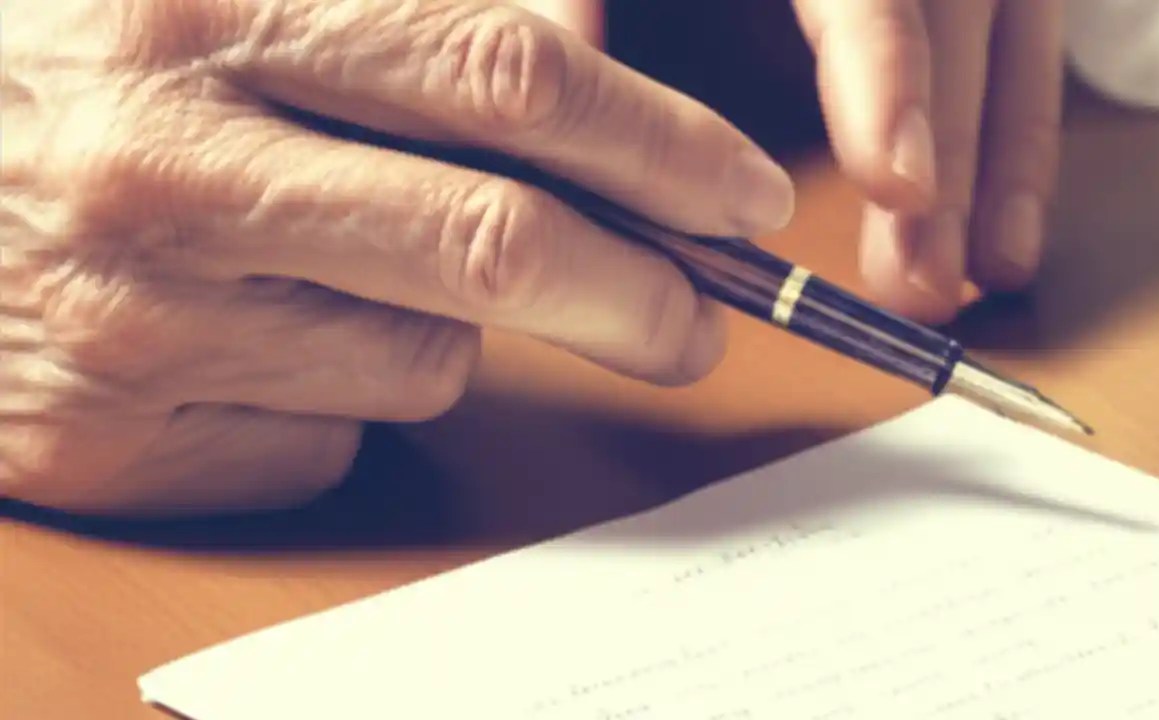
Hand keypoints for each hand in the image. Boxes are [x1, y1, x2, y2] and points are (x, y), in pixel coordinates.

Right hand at [0, 0, 793, 513]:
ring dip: (447, 331)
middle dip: (641, 292)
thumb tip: (591, 65)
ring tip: (354, 274)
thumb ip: (410, 15)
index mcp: (210, 16)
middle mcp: (171, 172)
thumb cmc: (84, 71)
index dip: (655, 141)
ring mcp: (139, 324)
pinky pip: (328, 439)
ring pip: (420, 363)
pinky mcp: (117, 443)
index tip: (743, 194)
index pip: (501, 72)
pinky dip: (344, 397)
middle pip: (497, 244)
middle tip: (698, 314)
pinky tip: (267, 342)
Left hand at [533, 1, 1063, 323]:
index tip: (895, 180)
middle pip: (955, 11)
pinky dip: (1020, 137)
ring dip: (997, 166)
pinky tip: (1007, 233)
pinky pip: (1028, 41)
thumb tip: (547, 53)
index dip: (888, 70)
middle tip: (915, 282)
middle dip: (948, 156)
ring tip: (971, 282)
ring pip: (1009, 32)